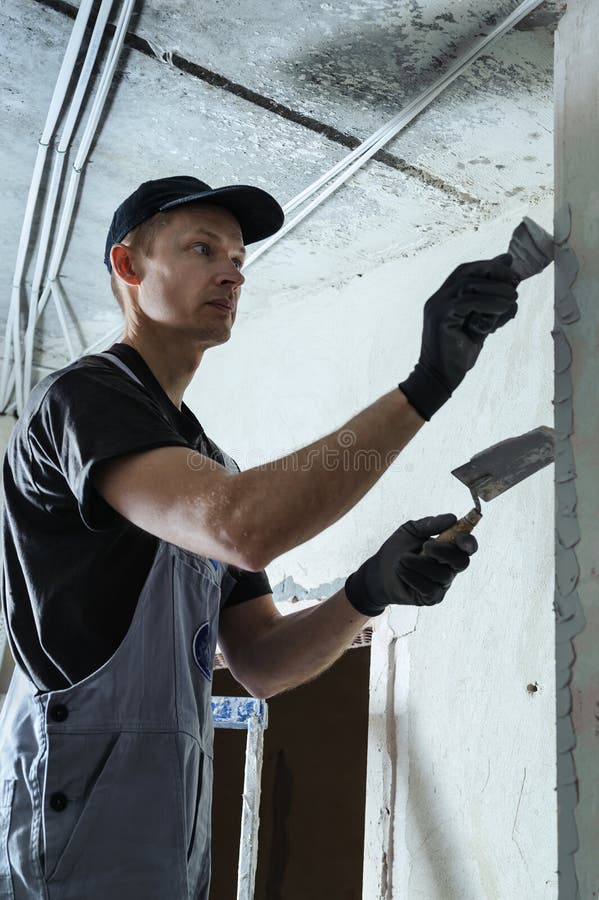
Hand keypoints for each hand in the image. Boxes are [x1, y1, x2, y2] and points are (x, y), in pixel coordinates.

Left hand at [344, 514, 477, 616]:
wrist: (379, 570)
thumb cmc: (398, 548)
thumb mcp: (412, 530)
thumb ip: (431, 524)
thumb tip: (452, 518)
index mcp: (448, 549)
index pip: (467, 547)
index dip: (469, 543)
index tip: (460, 538)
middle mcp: (449, 567)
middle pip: (461, 562)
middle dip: (445, 553)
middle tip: (426, 546)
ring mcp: (442, 584)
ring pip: (443, 575)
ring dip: (420, 564)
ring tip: (402, 559)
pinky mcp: (432, 597)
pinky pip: (429, 588)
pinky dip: (413, 576)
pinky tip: (400, 570)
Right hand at [399, 253, 518, 419]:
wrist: (441, 378)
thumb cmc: (458, 355)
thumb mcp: (480, 326)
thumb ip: (491, 307)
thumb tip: (512, 288)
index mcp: (444, 299)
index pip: (466, 271)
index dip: (489, 266)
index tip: (511, 270)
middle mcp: (438, 299)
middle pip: (466, 271)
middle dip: (493, 270)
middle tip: (514, 279)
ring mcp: (437, 307)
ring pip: (468, 283)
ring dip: (495, 287)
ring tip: (513, 296)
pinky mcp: (440, 317)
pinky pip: (468, 301)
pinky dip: (489, 302)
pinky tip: (504, 307)